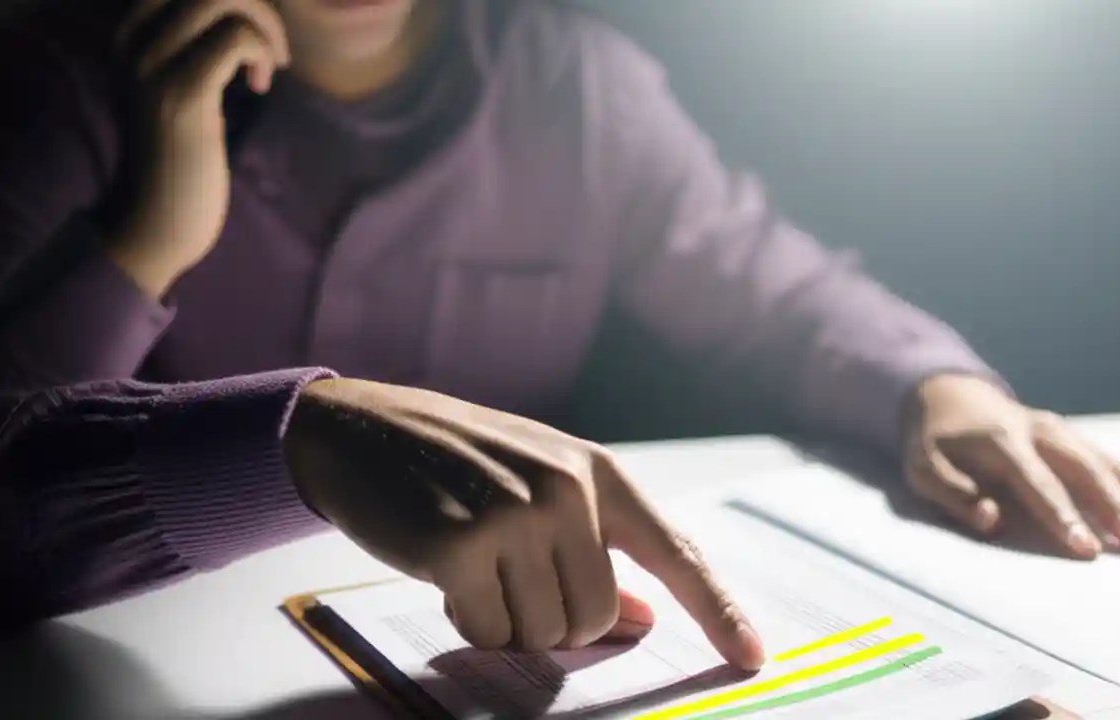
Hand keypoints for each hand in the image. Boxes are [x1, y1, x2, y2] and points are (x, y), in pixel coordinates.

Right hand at [105, 0, 290, 297]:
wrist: (154, 223)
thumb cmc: (178, 162)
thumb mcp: (179, 92)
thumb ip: (194, 51)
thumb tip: (243, 17)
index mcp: (129, 36)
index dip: (230, 0)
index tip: (248, 35)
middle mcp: (132, 42)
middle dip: (254, 5)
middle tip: (270, 49)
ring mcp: (154, 66)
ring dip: (263, 25)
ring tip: (269, 64)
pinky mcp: (184, 94)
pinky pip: (236, 38)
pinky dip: (261, 52)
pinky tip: (261, 86)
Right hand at [284, 378, 764, 668]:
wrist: (364, 428)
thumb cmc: (460, 464)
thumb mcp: (540, 487)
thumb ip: (595, 548)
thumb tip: (644, 620)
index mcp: (597, 473)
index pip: (674, 550)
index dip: (719, 609)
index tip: (755, 657)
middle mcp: (567, 491)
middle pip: (597, 619)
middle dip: (555, 620)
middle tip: (510, 579)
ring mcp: (515, 516)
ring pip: (545, 633)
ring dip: (508, 620)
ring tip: (476, 565)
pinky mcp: (461, 547)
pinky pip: (489, 632)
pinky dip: (468, 620)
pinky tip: (444, 572)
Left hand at [902, 374, 1119, 558]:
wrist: (949, 392)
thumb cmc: (935, 440)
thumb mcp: (921, 467)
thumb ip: (952, 493)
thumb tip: (991, 517)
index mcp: (1002, 440)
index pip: (1038, 483)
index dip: (1064, 517)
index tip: (1088, 550)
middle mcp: (1039, 430)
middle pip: (1084, 470)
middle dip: (1116, 510)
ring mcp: (1060, 430)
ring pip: (1105, 463)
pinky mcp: (1072, 435)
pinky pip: (1110, 458)